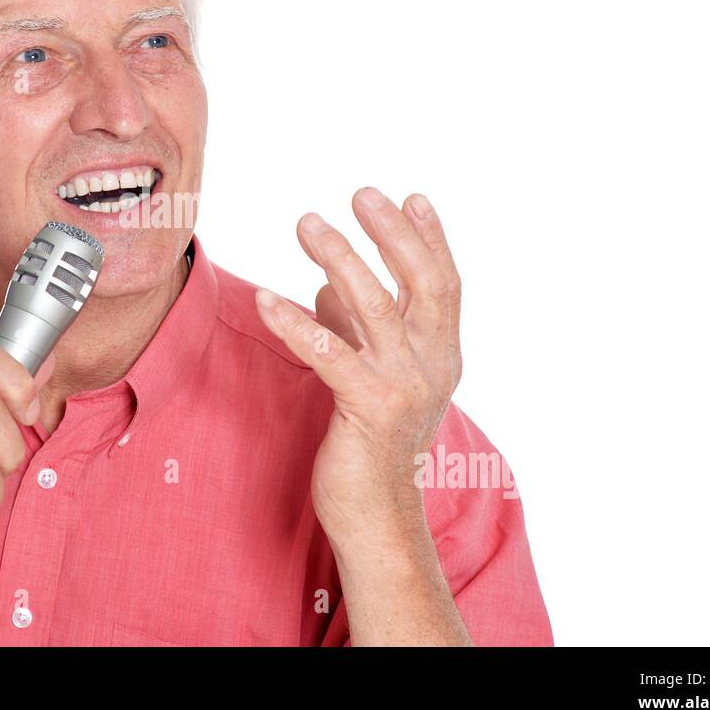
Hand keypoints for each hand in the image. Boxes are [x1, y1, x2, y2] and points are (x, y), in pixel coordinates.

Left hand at [255, 188, 462, 544]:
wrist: (377, 515)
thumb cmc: (370, 442)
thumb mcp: (374, 375)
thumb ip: (358, 328)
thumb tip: (327, 283)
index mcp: (441, 355)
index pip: (444, 284)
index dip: (430, 239)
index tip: (411, 196)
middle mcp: (432, 366)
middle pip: (421, 284)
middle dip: (392, 234)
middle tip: (361, 194)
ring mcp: (404, 387)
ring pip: (373, 307)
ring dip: (339, 258)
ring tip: (307, 222)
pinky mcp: (368, 409)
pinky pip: (328, 352)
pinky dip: (295, 321)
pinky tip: (265, 297)